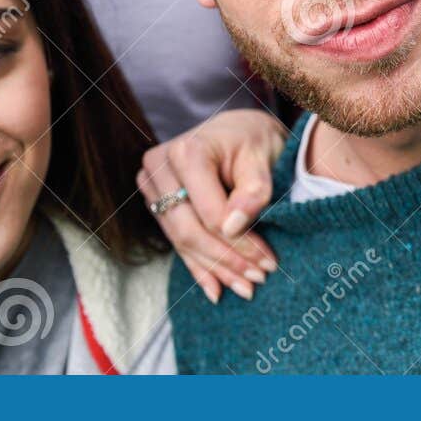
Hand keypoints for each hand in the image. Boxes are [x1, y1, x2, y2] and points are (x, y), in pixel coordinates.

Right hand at [137, 108, 288, 302]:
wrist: (237, 131)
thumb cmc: (253, 141)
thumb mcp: (262, 157)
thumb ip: (253, 189)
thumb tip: (234, 227)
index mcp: (187, 152)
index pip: (210, 214)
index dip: (240, 243)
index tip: (268, 262)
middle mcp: (160, 168)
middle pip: (190, 231)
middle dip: (227, 261)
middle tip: (258, 280)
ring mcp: (152, 186)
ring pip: (182, 241)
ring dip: (216, 269)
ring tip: (246, 287)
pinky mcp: (156, 202)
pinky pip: (176, 241)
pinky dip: (199, 266)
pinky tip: (217, 288)